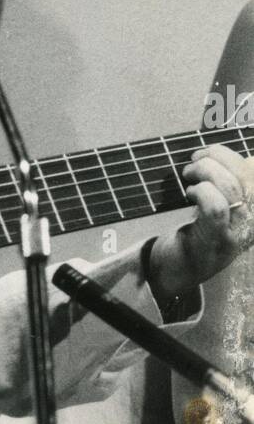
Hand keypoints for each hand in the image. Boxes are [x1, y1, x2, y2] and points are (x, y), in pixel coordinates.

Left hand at [147, 143, 253, 301]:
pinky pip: (216, 208)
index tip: (211, 152)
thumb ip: (234, 186)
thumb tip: (249, 159)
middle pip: (247, 176)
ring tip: (189, 173)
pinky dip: (201, 192)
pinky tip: (190, 193)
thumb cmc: (198, 234)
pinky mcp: (218, 241)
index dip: (235, 157)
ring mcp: (238, 233)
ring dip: (206, 171)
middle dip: (218, 157)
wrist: (178, 271)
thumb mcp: (223, 208)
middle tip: (195, 159)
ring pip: (232, 188)